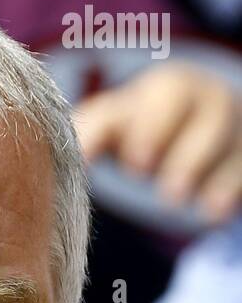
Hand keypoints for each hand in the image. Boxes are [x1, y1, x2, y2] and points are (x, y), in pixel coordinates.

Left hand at [74, 62, 241, 222]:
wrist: (186, 127)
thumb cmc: (139, 126)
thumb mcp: (113, 122)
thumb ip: (90, 134)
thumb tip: (76, 160)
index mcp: (171, 87)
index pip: (169, 95)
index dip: (154, 128)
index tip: (135, 163)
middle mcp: (209, 101)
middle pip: (212, 116)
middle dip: (189, 153)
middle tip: (166, 191)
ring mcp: (233, 128)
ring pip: (233, 142)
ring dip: (209, 174)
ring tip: (177, 202)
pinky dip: (231, 190)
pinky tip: (213, 214)